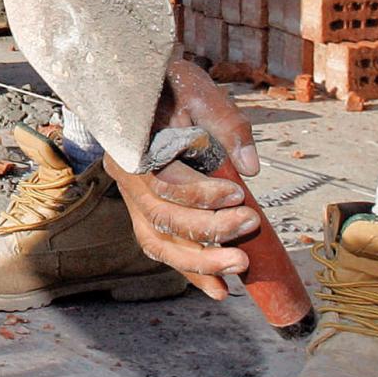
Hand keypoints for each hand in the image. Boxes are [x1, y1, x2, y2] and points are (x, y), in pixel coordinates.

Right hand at [102, 59, 263, 300]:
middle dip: (208, 231)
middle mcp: (126, 178)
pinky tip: (220, 289)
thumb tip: (251, 167)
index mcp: (133, 148)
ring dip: (200, 262)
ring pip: (159, 243)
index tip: (239, 194)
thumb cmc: (171, 87)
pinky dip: (191, 271)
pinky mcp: (146, 214)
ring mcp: (134, 200)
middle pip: (162, 219)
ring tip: (239, 268)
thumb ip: (226, 124)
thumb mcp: (199, 92)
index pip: (164, 183)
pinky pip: (163, 249)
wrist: (144, 88)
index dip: (200, 195)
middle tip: (250, 225)